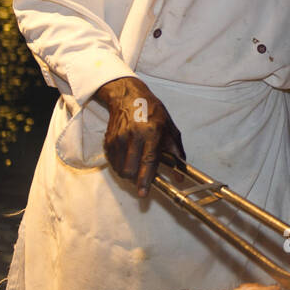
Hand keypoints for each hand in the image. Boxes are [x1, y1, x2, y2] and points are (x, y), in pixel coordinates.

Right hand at [93, 76, 185, 198]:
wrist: (128, 96)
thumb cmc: (153, 112)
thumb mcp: (170, 129)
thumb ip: (177, 154)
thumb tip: (180, 177)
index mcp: (151, 133)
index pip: (147, 160)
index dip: (145, 179)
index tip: (143, 192)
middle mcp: (134, 136)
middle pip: (130, 169)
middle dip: (135, 180)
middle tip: (141, 180)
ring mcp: (119, 138)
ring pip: (120, 168)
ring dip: (128, 174)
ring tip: (135, 167)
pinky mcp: (109, 140)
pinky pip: (113, 162)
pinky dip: (120, 166)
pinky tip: (127, 158)